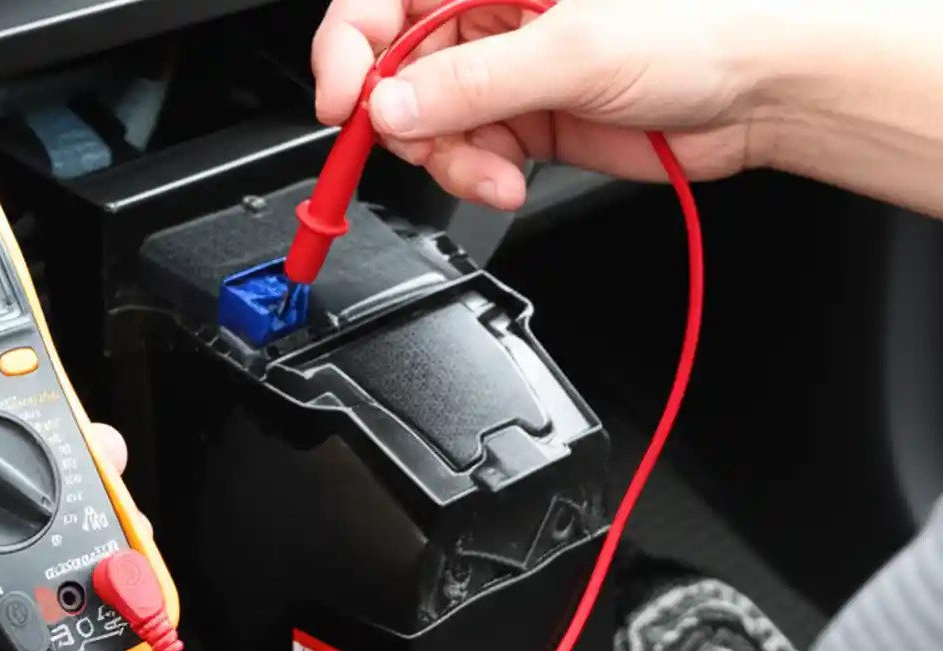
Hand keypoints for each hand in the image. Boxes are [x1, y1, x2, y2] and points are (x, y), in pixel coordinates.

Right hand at [312, 0, 783, 209]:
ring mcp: (503, 70)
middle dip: (401, 117)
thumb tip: (390, 105)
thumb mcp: (572, 50)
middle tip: (422, 144)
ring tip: (490, 172)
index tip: (343, 102)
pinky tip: (505, 179)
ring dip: (446, 156)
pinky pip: (465, 151)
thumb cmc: (698, 28)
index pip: (381, 3)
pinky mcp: (522, 118)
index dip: (348, 49)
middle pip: (394, 69)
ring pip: (426, 121)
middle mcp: (487, 15)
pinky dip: (473, 174)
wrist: (760, 91)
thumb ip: (472, 82)